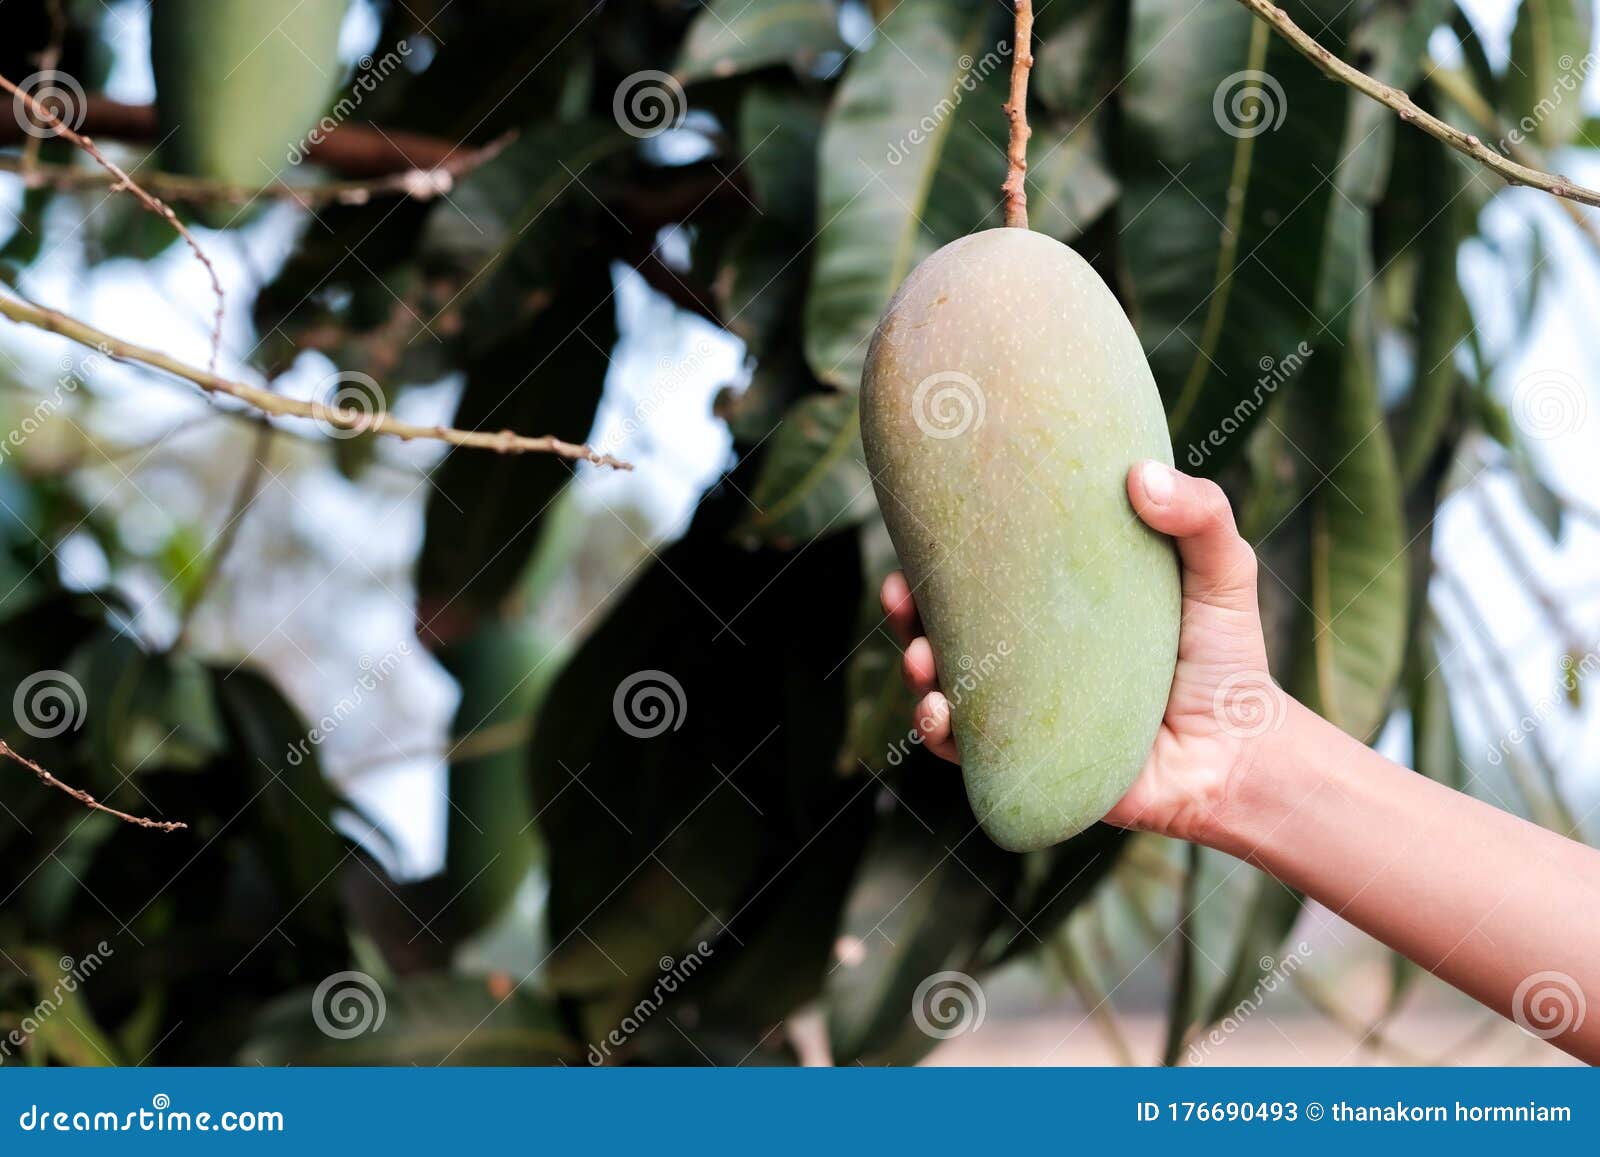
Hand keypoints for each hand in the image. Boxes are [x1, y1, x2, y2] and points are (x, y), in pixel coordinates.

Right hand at [880, 460, 1284, 844]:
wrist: (1243, 754)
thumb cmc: (1228, 657)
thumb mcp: (1222, 570)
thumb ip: (1201, 513)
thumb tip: (1139, 475)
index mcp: (1054, 612)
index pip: (982, 580)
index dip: (938, 558)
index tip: (914, 530)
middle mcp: (1028, 664)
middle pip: (943, 633)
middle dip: (906, 615)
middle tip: (900, 593)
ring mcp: (1025, 717)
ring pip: (944, 691)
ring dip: (915, 674)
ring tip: (920, 661)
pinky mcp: (1030, 767)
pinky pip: (969, 755)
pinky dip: (941, 736)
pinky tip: (938, 714)